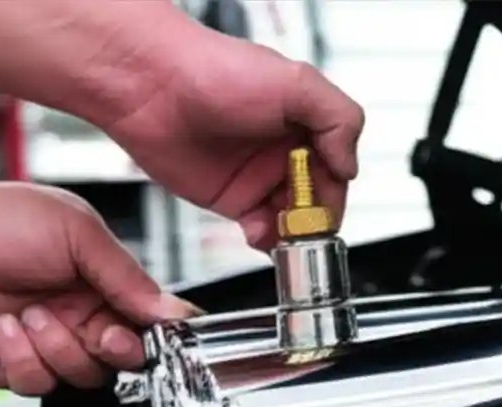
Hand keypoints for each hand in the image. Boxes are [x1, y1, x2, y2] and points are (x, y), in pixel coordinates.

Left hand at [0, 181, 195, 395]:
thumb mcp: (78, 231)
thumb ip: (127, 274)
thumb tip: (170, 309)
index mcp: (100, 284)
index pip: (146, 322)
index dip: (155, 334)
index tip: (156, 333)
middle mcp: (76, 318)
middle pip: (122, 361)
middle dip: (115, 350)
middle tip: (100, 331)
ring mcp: (45, 345)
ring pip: (81, 378)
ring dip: (58, 347)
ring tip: (30, 313)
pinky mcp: (11, 367)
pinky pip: (37, 384)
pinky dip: (23, 357)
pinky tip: (5, 327)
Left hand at [103, 22, 364, 249]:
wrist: (152, 87)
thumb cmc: (216, 70)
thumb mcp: (296, 83)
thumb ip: (338, 120)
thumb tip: (350, 167)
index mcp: (306, 122)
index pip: (338, 169)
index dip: (337, 192)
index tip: (328, 210)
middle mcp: (285, 151)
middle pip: (319, 200)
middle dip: (317, 220)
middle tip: (308, 231)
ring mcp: (258, 176)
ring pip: (292, 220)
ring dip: (293, 234)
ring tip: (283, 234)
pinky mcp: (230, 199)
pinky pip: (260, 231)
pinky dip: (266, 240)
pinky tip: (258, 233)